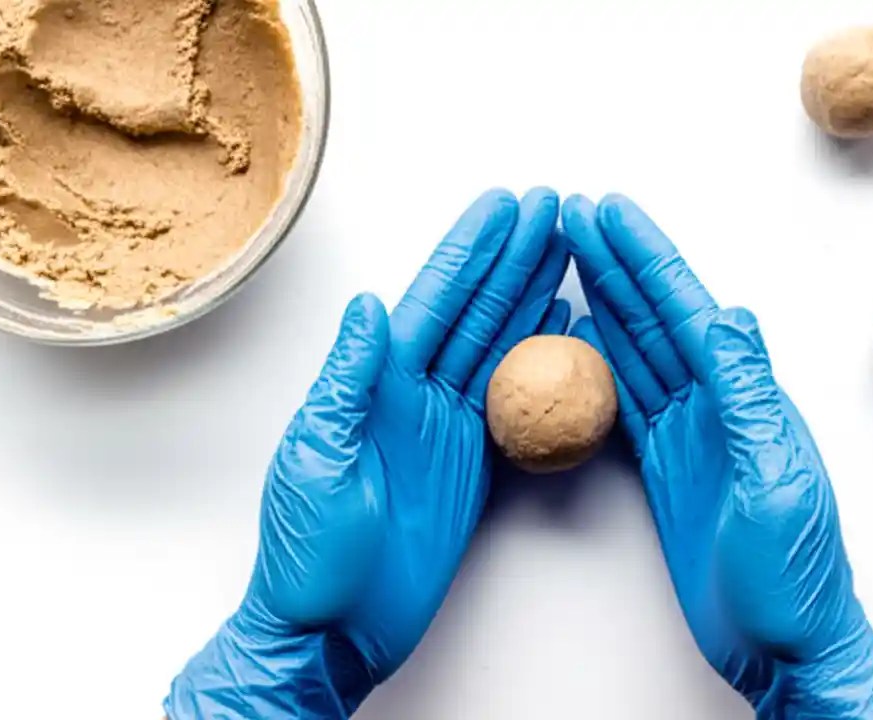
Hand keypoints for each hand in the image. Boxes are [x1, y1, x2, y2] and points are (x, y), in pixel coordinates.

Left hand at [164, 188, 569, 719]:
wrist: (331, 628)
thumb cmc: (309, 552)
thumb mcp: (318, 458)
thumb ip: (348, 381)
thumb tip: (371, 308)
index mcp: (377, 385)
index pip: (433, 301)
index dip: (470, 251)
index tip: (504, 208)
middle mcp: (415, 396)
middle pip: (475, 311)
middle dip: (513, 258)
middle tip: (550, 211)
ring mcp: (446, 428)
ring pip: (498, 347)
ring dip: (530, 297)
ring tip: (563, 253)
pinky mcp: (471, 466)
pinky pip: (513, 404)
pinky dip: (538, 364)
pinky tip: (561, 331)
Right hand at [563, 195, 872, 718]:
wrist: (786, 646)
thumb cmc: (795, 575)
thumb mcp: (776, 478)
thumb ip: (748, 397)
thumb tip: (725, 316)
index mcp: (745, 400)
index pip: (687, 313)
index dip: (648, 260)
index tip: (611, 215)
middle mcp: (717, 408)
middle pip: (655, 319)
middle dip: (617, 264)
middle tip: (576, 217)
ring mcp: (691, 437)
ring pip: (638, 354)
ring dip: (607, 303)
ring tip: (573, 258)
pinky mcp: (668, 471)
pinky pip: (627, 406)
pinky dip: (603, 369)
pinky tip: (585, 342)